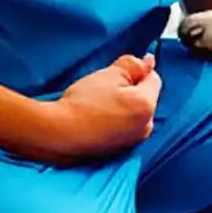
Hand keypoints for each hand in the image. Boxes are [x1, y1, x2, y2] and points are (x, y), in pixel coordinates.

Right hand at [30, 54, 162, 163]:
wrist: (58, 134)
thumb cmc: (82, 103)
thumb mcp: (109, 75)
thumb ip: (133, 66)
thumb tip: (149, 61)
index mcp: (146, 106)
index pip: (153, 79)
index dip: (136, 71)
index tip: (119, 72)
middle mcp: (145, 127)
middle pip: (145, 98)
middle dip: (131, 90)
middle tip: (106, 89)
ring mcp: (133, 142)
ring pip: (134, 114)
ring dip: (123, 106)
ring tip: (98, 105)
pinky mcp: (119, 151)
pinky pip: (124, 128)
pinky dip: (115, 121)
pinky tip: (97, 119)